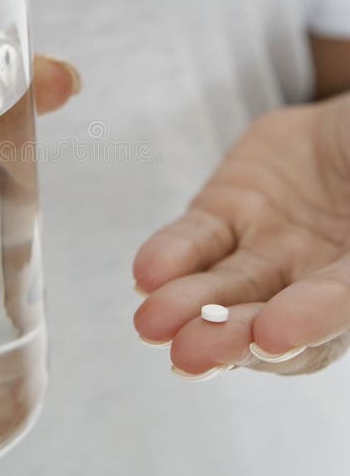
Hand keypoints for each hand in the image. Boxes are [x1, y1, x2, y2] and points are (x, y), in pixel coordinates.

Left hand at [134, 93, 349, 377]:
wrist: (347, 119)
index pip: (339, 306)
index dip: (308, 322)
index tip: (272, 337)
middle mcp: (316, 276)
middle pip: (268, 316)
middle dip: (228, 337)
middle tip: (190, 355)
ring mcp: (267, 247)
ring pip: (222, 286)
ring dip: (185, 307)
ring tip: (152, 323)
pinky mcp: (224, 213)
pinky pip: (194, 241)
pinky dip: (168, 258)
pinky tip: (147, 275)